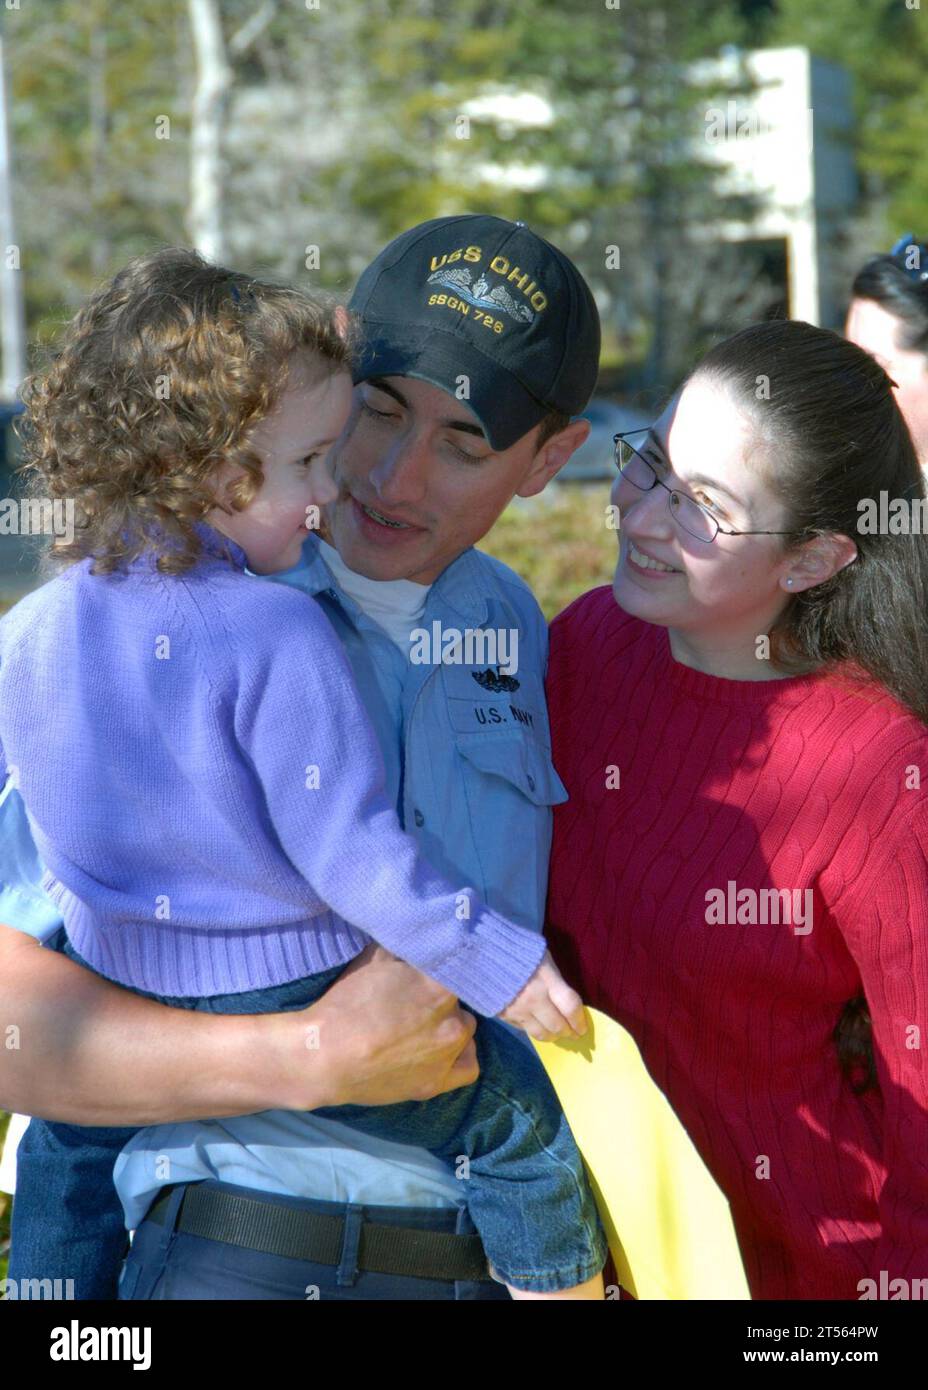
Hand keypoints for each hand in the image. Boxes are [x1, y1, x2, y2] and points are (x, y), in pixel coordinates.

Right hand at [281, 943, 478, 1108]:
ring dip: (450, 1025)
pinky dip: (460, 1056)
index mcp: (441, 984)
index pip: (458, 969)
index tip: (428, 973)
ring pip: (466, 1029)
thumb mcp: (375, 958)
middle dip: (442, 998)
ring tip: (424, 1028)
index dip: (442, 969)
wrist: (325, 1055)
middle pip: (461, 1000)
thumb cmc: (346, 1003)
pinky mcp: (438, 1082)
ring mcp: (448, 1053)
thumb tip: (420, 935)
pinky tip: (442, 1051)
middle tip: (417, 1001)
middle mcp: (453, 1018)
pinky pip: (469, 1066)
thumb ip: (405, 949)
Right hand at [498, 950, 587, 1041]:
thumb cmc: (519, 950)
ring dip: (553, 1036)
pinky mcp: (503, 1015)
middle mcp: (532, 999)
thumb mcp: (544, 959)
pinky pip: (525, 1030)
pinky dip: (535, 1030)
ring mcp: (517, 1010)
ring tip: (557, 1033)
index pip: (570, 1007)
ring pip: (541, 1034)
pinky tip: (539, 1026)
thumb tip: (568, 1003)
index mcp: (545, 980)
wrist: (481, 951)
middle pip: (558, 1025)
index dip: (580, 1021)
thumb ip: (556, 981)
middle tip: (574, 1033)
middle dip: (569, 1032)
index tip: (583, 1027)